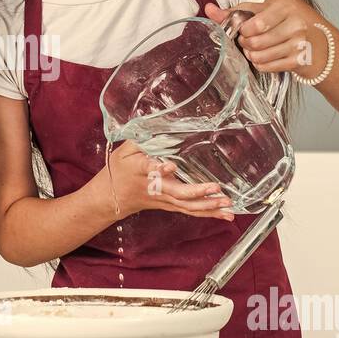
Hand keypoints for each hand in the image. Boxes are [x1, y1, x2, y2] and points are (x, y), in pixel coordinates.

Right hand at [100, 140, 233, 220]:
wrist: (110, 198)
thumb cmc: (119, 171)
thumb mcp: (124, 150)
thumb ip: (141, 138)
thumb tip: (157, 123)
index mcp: (141, 170)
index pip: (150, 169)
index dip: (159, 168)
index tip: (171, 165)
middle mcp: (154, 188)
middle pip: (177, 193)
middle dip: (197, 192)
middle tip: (216, 189)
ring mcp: (163, 199)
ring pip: (187, 206)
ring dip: (209, 207)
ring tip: (228, 206)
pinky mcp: (169, 205)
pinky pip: (190, 211)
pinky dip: (209, 213)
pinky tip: (225, 214)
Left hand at [205, 0, 317, 74]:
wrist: (317, 43)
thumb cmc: (283, 23)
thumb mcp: (261, 12)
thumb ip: (234, 12)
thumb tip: (208, 8)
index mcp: (284, 6)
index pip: (255, 23)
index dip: (243, 31)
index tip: (245, 30)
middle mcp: (295, 23)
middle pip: (255, 42)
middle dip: (246, 45)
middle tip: (248, 42)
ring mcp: (299, 43)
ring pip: (260, 56)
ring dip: (252, 56)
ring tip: (256, 50)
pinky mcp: (300, 60)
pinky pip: (268, 67)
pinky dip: (262, 65)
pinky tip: (265, 58)